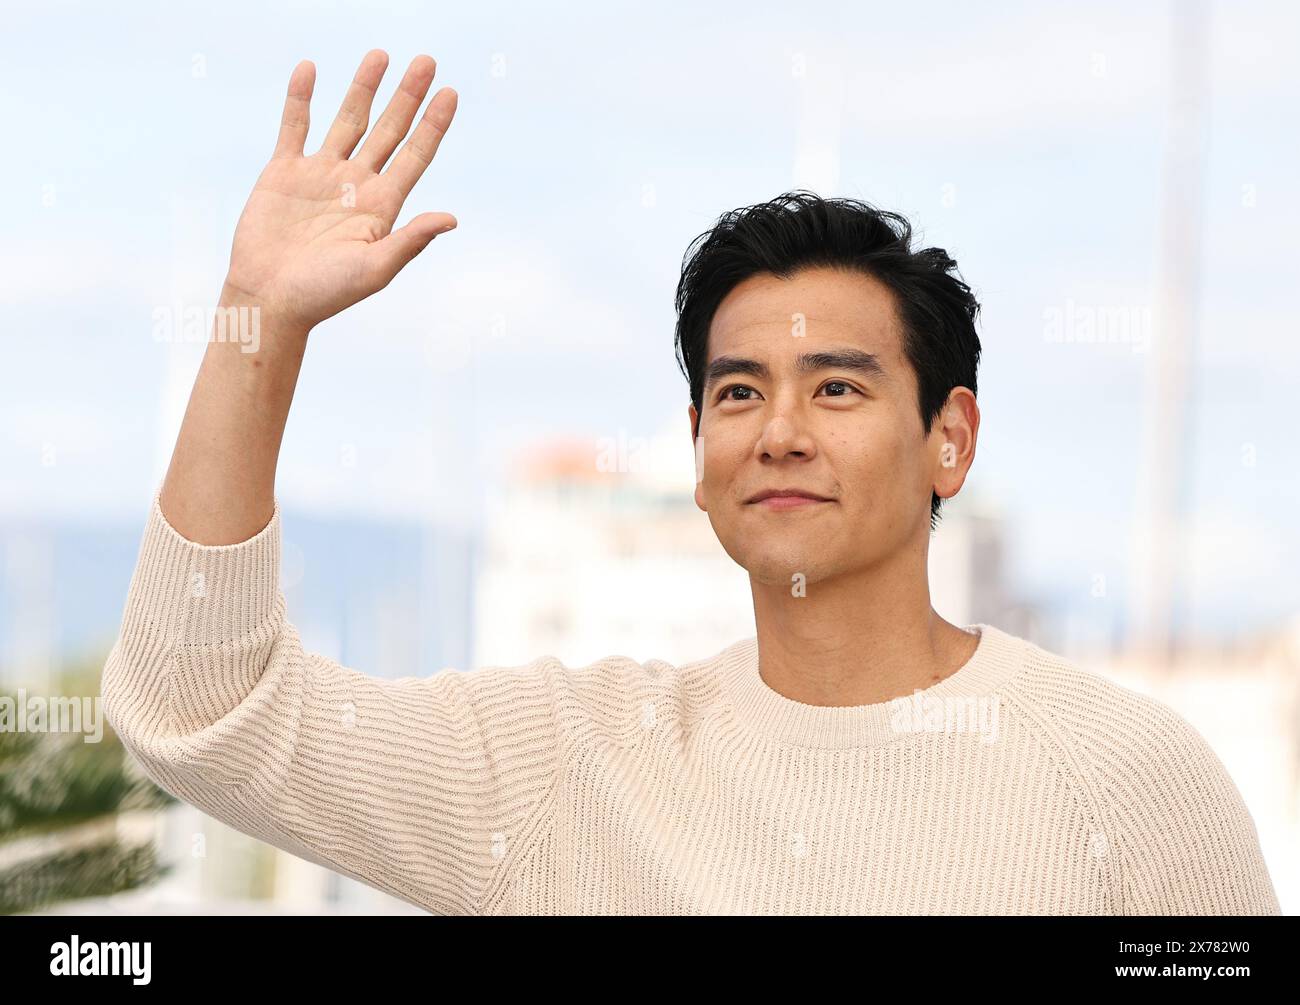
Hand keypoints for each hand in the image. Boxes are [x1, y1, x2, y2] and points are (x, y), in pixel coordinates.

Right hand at [222, 50, 457, 331]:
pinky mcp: (284, 172)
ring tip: (380, 55)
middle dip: (407, 96)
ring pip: (348, 120)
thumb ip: (411, 241)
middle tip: (426, 60)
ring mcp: (320, 175)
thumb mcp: (375, 270)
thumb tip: (451, 218)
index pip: (415, 155)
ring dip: (364, 88)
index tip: (450, 92)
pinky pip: (294, 125)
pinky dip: (301, 97)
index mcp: (382, 206)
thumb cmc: (325, 294)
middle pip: (388, 130)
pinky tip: (310, 68)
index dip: (433, 124)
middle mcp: (355, 184)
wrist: (271, 299)